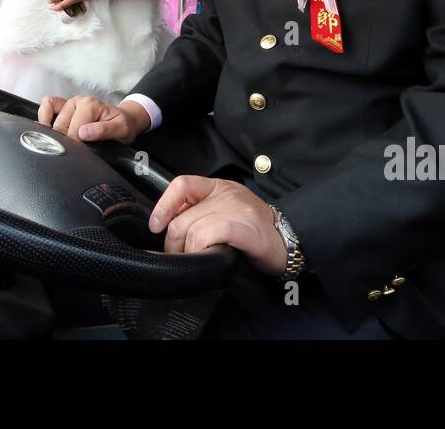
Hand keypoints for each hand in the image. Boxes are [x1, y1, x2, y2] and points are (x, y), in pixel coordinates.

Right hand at [37, 95, 150, 143]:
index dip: (78, 144)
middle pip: (60, 126)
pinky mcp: (63, 107)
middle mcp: (78, 101)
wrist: (124, 119)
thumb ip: (104, 130)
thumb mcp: (121, 129)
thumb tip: (84, 133)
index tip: (85, 151)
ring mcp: (69, 103)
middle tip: (78, 148)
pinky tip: (48, 130)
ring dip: (55, 132)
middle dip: (67, 140)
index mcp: (91, 104)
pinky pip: (47, 105)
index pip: (74, 129)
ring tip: (64, 143)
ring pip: (51, 119)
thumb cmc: (122, 125)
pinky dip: (44, 117)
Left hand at [148, 176, 287, 275]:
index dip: (164, 205)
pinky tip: (208, 258)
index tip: (156, 225)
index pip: (182, 184)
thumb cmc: (254, 232)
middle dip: (173, 244)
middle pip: (182, 218)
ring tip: (195, 260)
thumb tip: (168, 225)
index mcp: (219, 187)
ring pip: (191, 230)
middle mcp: (227, 193)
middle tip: (179, 256)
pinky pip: (207, 237)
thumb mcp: (226, 211)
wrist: (288, 242)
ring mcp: (235, 209)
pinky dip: (200, 252)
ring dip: (186, 252)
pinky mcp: (242, 227)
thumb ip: (202, 211)